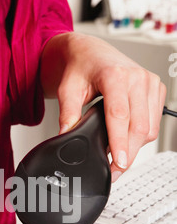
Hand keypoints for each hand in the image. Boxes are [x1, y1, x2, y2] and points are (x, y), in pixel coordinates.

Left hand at [40, 33, 166, 180]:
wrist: (90, 52)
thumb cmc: (80, 67)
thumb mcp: (67, 90)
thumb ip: (67, 115)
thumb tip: (67, 138)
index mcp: (115, 75)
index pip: (120, 117)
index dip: (119, 143)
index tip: (118, 163)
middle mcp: (137, 77)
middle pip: (139, 127)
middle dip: (128, 154)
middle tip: (113, 171)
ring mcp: (150, 83)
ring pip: (150, 128)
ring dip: (135, 147)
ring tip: (117, 155)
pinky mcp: (156, 89)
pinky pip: (154, 122)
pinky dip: (142, 136)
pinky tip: (126, 138)